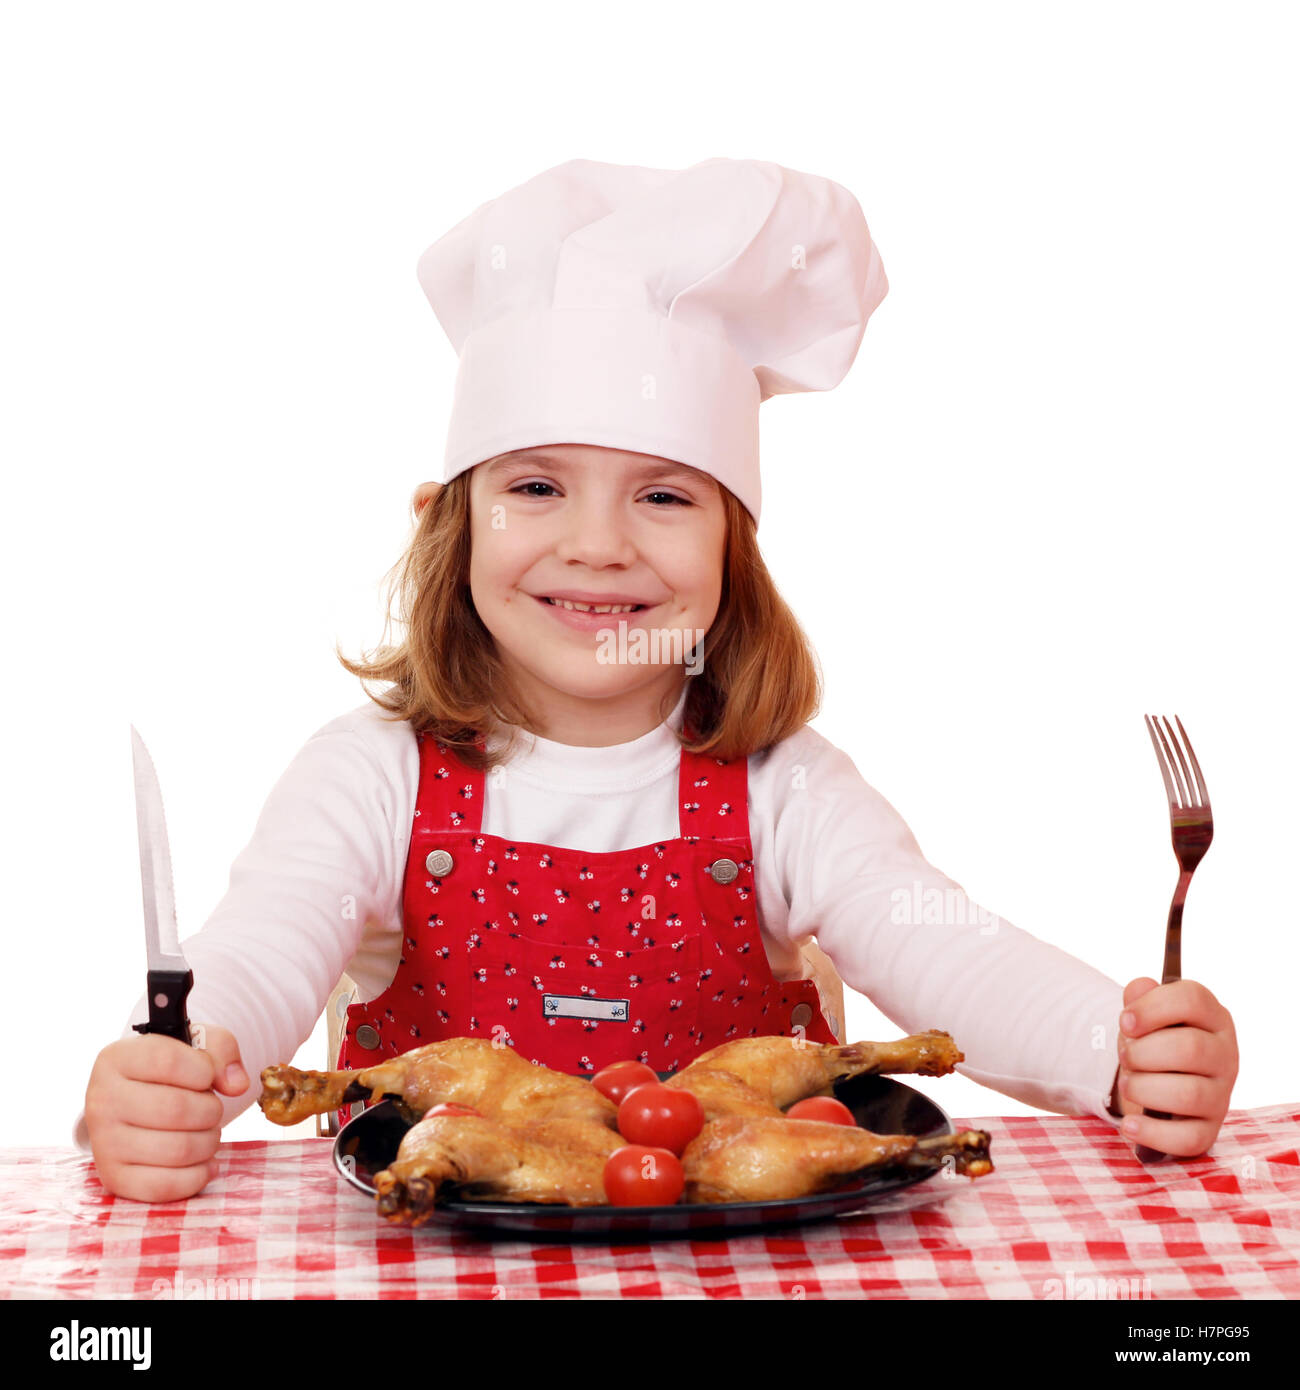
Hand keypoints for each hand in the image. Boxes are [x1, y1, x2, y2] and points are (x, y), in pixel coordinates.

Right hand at [84, 1023, 248, 1201]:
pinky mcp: (115, 1179)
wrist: (139, 1101)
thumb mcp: (195, 1043)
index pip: (167, 1061)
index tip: (209, 1075)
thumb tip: (237, 1086)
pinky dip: (198, 1175)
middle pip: (176, 1109)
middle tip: (210, 1108)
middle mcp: (101, 1101)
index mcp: (116, 1059)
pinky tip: (205, 1161)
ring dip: (209, 1141)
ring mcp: (104, 1144)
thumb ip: (222, 1049)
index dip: (204, 1069)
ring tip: (206, 1131)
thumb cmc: (170, 1070)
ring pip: (177, 1150)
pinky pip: (165, 1186)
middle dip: (211, 1109)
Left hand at [1109, 978, 1237, 1157]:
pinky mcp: (1209, 1131)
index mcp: (1212, 1017)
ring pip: (1188, 1094)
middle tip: (1125, 1056)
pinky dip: (1152, 1132)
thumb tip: (1139, 989)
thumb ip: (1139, 997)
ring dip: (1142, 1088)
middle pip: (1189, 1048)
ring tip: (1127, 1084)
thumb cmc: (1151, 1042)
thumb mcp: (1143, 1016)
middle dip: (1142, 1052)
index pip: (1192, 999)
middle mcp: (1225, 1055)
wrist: (1153, 1084)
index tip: (1125, 1021)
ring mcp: (1221, 1096)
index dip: (1153, 1008)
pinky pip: (1188, 1138)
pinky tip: (1130, 1125)